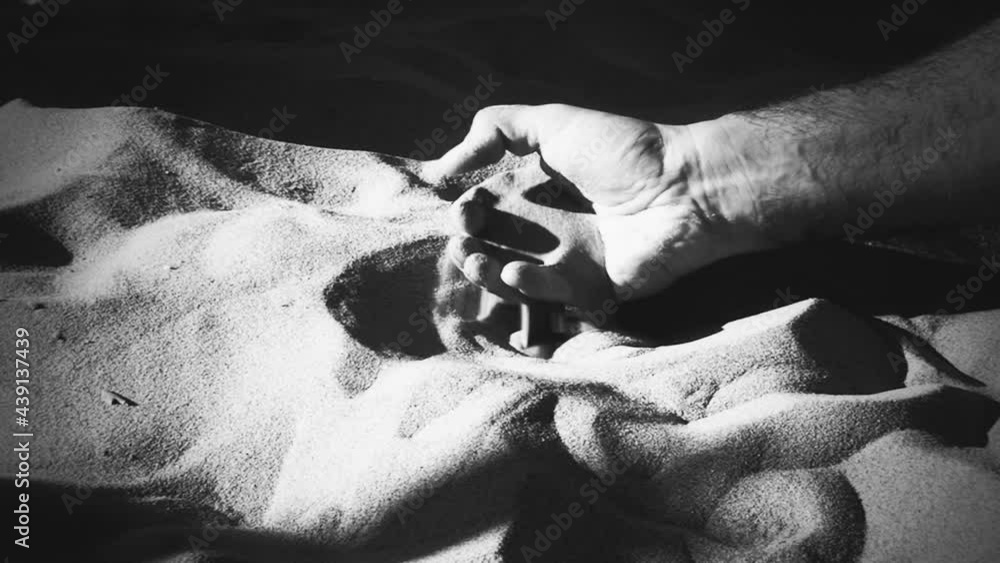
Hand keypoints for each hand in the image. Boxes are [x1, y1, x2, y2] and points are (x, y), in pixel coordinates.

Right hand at [432, 104, 769, 308]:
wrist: (683, 187)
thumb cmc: (622, 151)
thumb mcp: (554, 122)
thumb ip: (497, 129)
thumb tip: (448, 164)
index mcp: (542, 190)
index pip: (489, 209)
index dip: (468, 212)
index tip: (461, 209)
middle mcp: (552, 228)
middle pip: (496, 247)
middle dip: (470, 248)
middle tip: (463, 241)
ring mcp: (571, 262)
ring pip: (515, 280)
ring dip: (487, 275)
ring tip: (475, 261)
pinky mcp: (592, 293)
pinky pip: (552, 298)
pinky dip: (528, 288)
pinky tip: (513, 273)